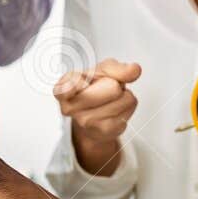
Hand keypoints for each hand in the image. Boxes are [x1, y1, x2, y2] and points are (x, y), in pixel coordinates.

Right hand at [54, 58, 140, 174]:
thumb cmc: (95, 89)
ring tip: (111, 100)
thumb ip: (116, 68)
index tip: (78, 85)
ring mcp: (86, 121)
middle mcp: (70, 107)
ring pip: (126, 98)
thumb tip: (134, 70)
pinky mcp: (103, 131)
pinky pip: (129, 109)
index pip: (64, 89)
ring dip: (124, 95)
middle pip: (113, 87)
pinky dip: (128, 107)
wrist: (94, 119)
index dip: (72, 86)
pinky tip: (116, 110)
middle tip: (105, 89)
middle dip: (116, 84)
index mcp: (63, 89)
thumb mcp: (102, 71)